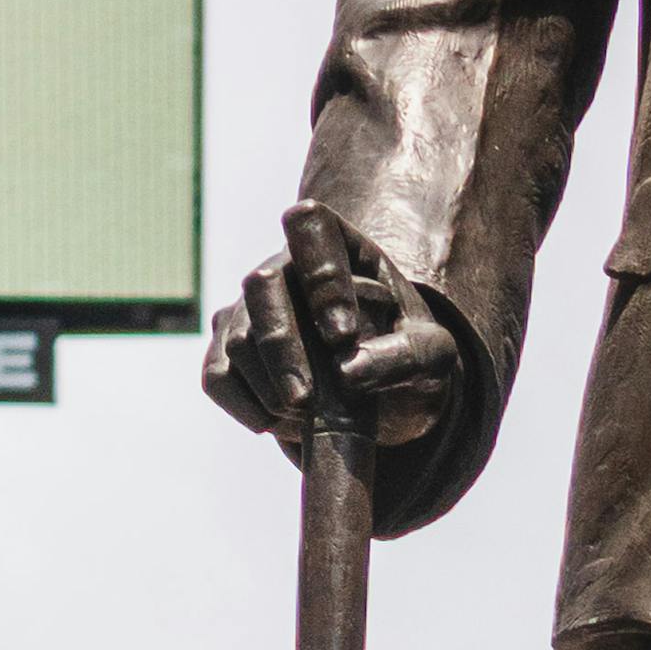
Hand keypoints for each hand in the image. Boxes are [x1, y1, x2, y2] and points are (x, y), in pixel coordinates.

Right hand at [203, 205, 472, 463]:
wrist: (380, 394)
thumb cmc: (407, 356)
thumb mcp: (432, 356)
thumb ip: (405, 356)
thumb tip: (348, 372)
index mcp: (341, 246)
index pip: (312, 227)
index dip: (320, 277)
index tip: (342, 337)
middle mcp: (287, 267)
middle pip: (262, 284)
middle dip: (281, 346)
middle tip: (304, 399)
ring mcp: (252, 308)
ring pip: (238, 336)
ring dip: (268, 385)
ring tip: (308, 417)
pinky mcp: (230, 352)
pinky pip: (217, 375)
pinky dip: (243, 404)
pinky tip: (275, 422)